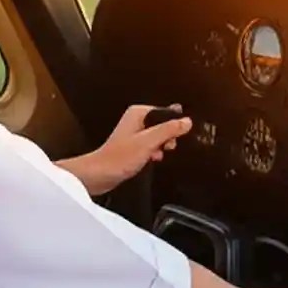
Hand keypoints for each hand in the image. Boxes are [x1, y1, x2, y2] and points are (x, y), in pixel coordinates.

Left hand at [58, 105, 191, 195]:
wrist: (100, 174)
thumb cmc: (119, 158)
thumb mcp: (149, 142)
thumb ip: (169, 130)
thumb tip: (187, 121)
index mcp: (138, 113)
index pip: (166, 112)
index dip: (173, 124)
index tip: (176, 136)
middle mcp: (135, 120)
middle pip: (163, 124)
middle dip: (167, 137)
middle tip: (166, 146)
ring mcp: (133, 133)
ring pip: (158, 136)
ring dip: (161, 146)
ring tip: (156, 154)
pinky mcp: (132, 146)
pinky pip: (151, 146)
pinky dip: (154, 152)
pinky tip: (152, 159)